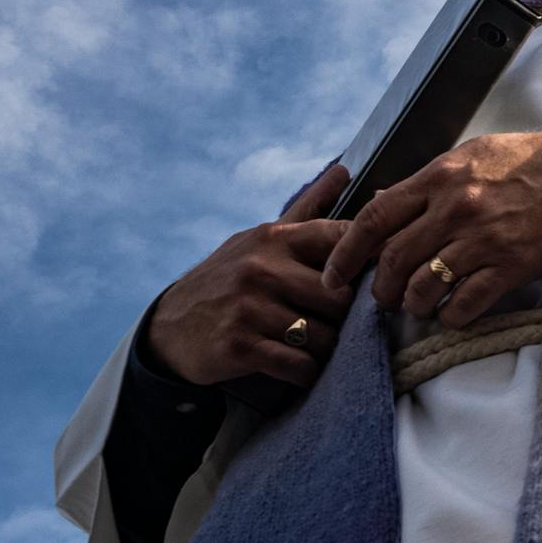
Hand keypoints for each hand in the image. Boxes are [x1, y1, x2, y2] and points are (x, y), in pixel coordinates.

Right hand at [147, 164, 353, 386]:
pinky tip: (299, 367)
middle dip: (346, 318)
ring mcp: (248, 307)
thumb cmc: (229, 280)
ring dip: (328, 350)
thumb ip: (308, 210)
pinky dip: (307, 372)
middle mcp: (261, 268)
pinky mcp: (239, 346)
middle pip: (340, 298)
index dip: (367, 261)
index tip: (372, 279)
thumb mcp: (261, 240)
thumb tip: (345, 169)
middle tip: (339, 325)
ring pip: (324, 336)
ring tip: (317, 347)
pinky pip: (299, 366)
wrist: (169, 328)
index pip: (341, 238)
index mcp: (274, 238)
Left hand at [321, 131, 541, 328]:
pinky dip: (451, 316)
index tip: (334, 275)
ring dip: (414, 304)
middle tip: (382, 299)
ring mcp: (485, 237)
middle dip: (380, 288)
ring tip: (419, 306)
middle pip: (394, 259)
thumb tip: (378, 201)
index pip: (375, 218)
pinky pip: (466, 304)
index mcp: (441, 176)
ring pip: (425, 286)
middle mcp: (457, 206)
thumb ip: (425, 183)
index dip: (346, 252)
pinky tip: (453, 313)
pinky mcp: (513, 265)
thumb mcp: (470, 157)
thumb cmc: (529, 163)